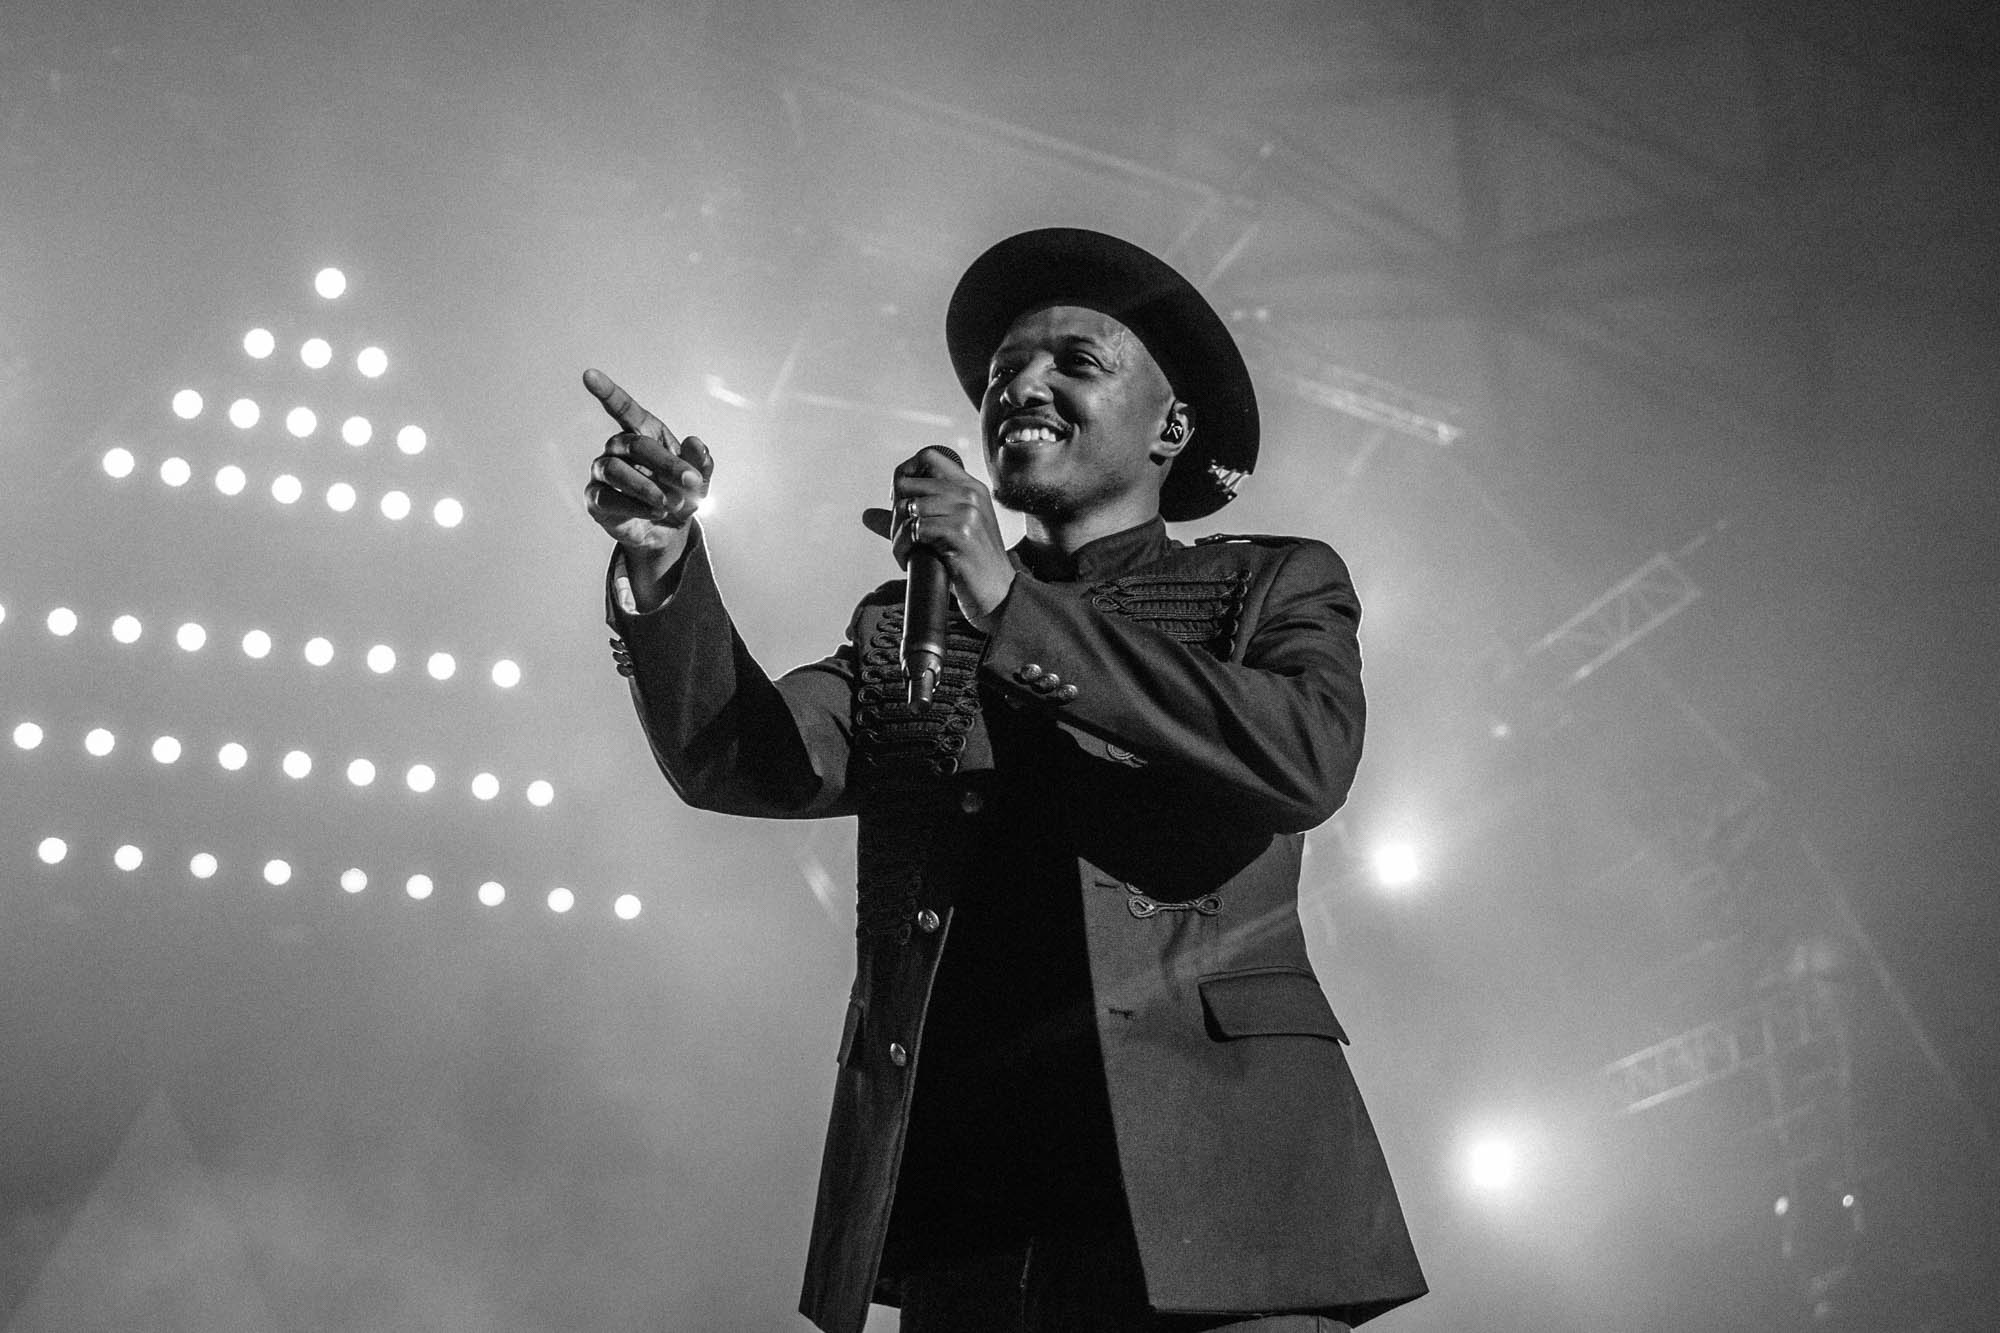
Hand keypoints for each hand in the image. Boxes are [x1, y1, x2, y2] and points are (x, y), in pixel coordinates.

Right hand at [582, 368, 712, 561]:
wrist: (669, 532)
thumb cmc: (679, 495)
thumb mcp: (698, 481)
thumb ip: (700, 463)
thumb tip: (697, 442)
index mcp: (644, 433)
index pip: (623, 408)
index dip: (607, 392)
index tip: (589, 375)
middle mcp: (618, 448)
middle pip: (634, 445)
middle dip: (666, 464)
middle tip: (691, 483)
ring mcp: (603, 472)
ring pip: (615, 470)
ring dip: (646, 487)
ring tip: (668, 503)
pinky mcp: (595, 499)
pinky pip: (607, 497)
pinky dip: (634, 506)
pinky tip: (655, 512)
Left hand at [862, 447, 1015, 627]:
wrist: (999, 594)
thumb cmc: (971, 565)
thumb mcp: (947, 532)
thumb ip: (912, 518)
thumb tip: (868, 515)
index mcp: (970, 487)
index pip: (928, 457)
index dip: (904, 474)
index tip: (900, 502)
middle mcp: (970, 493)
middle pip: (909, 484)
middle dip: (895, 513)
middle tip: (900, 537)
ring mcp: (967, 511)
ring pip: (908, 508)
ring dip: (897, 535)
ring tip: (905, 552)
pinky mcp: (961, 532)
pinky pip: (915, 530)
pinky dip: (904, 548)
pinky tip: (910, 560)